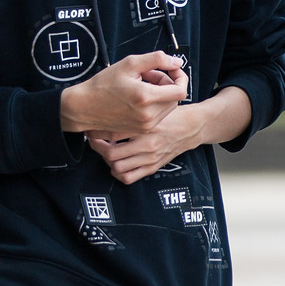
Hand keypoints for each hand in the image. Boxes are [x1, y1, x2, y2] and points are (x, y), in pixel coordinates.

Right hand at [60, 52, 185, 133]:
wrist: (83, 107)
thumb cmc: (102, 85)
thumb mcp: (129, 64)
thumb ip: (156, 60)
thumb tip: (177, 62)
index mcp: (146, 97)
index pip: (181, 90)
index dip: (180, 77)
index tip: (171, 69)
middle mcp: (148, 115)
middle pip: (175, 98)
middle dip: (167, 83)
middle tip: (149, 75)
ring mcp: (146, 125)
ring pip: (168, 107)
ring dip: (161, 94)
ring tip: (142, 85)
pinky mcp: (141, 130)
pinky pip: (158, 115)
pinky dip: (154, 104)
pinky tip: (139, 98)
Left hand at [85, 105, 203, 183]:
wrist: (192, 127)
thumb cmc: (171, 115)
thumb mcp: (153, 108)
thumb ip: (132, 112)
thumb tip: (106, 114)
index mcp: (147, 126)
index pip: (112, 133)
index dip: (96, 132)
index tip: (92, 128)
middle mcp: (148, 144)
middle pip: (111, 153)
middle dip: (98, 147)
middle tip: (94, 140)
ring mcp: (151, 158)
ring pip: (117, 167)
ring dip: (107, 160)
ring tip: (106, 151)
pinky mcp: (153, 167)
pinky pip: (129, 177)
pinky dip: (118, 172)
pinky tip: (117, 163)